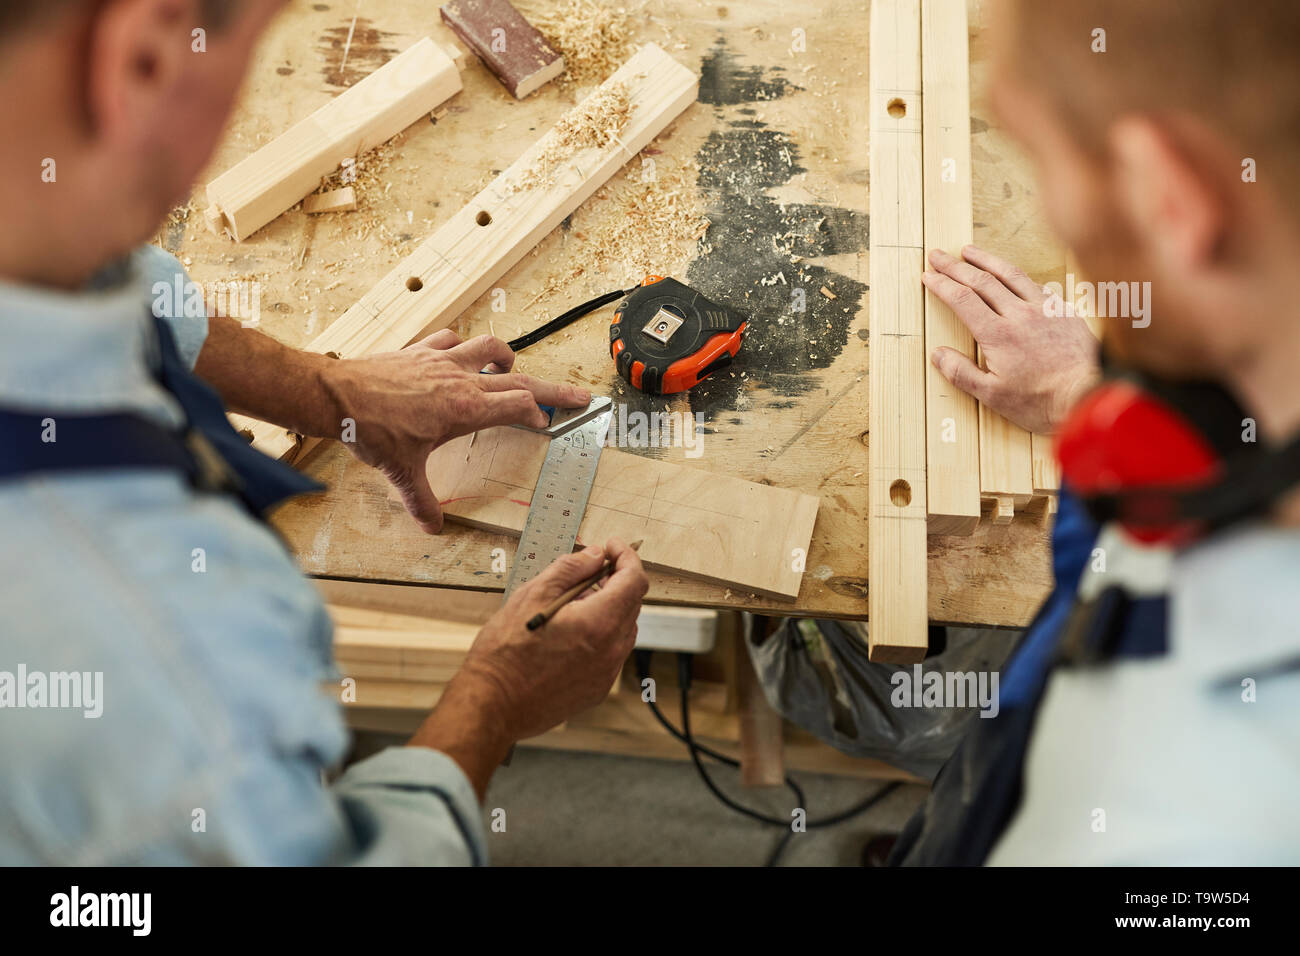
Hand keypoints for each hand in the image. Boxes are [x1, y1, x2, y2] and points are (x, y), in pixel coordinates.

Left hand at [320, 330, 590, 532]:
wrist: (337, 396)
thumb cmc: (372, 431)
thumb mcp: (401, 473)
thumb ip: (422, 501)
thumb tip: (433, 529)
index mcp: (466, 410)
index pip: (518, 406)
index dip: (538, 414)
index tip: (545, 425)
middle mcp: (461, 381)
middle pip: (519, 379)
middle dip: (553, 389)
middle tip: (579, 395)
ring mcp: (441, 361)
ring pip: (489, 348)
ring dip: (508, 358)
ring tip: (514, 368)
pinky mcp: (420, 351)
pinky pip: (451, 340)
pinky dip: (463, 346)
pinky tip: (460, 356)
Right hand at [455, 538, 647, 741]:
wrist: (492, 704)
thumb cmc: (506, 651)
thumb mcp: (533, 595)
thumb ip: (571, 569)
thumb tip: (596, 555)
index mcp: (600, 623)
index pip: (635, 581)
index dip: (627, 557)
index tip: (612, 547)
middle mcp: (611, 651)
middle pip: (632, 604)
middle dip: (616, 580)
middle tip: (587, 571)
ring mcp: (606, 673)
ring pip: (623, 628)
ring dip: (608, 608)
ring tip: (572, 603)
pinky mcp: (597, 689)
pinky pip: (611, 653)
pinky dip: (601, 634)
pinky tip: (570, 633)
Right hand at [922, 245, 1099, 433]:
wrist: (1090, 394)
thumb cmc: (1042, 401)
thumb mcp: (993, 396)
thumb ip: (962, 373)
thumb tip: (938, 355)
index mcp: (998, 334)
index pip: (962, 299)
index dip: (942, 285)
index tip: (928, 276)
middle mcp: (1019, 314)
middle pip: (981, 281)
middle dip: (955, 266)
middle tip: (938, 255)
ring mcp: (1044, 308)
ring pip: (1009, 274)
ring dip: (985, 260)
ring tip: (968, 251)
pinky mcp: (1062, 310)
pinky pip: (1034, 284)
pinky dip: (1015, 274)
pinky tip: (1009, 274)